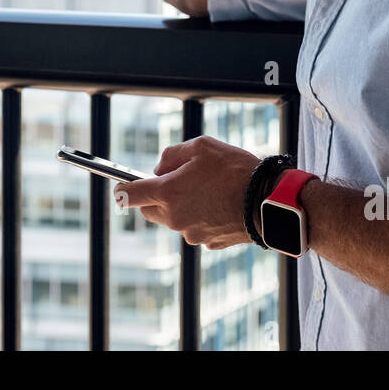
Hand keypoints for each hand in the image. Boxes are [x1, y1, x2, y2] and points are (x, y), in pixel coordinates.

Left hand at [113, 135, 260, 249]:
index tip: (120, 187)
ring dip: (182, 207)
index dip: (122, 188)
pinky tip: (220, 205)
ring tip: (209, 190)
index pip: (130, 195)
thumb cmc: (235, 171)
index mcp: (168, 193)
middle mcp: (175, 217)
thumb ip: (172, 154)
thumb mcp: (201, 146)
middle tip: (178, 181)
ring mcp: (191, 233)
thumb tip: (160, 168)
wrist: (268, 202)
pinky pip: (196, 229)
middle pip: (150, 210)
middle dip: (156, 197)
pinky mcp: (208, 243)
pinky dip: (202, 218)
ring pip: (174, 220)